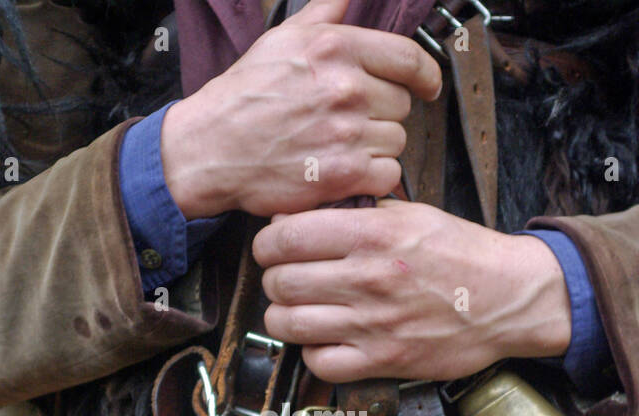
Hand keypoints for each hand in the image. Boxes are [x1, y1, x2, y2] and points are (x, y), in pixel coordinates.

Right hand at [160, 0, 441, 219]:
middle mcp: (346, 88)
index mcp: (336, 48)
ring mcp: (346, 133)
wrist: (211, 148)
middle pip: (402, 104)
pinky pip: (388, 174)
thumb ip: (325, 13)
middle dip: (383, 113)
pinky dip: (373, 176)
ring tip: (340, 145)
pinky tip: (346, 169)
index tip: (427, 86)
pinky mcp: (343, 175)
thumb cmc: (244, 97)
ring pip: (396, 140)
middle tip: (348, 120)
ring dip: (376, 146)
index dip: (426, 75)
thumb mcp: (282, 39)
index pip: (409, 59)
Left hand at [252, 200, 572, 382]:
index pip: (286, 236)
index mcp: (374, 233)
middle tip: (285, 278)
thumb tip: (298, 216)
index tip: (273, 246)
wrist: (510, 298)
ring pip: (289, 324)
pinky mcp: (383, 360)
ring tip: (298, 309)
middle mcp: (368, 278)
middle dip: (274, 278)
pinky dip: (312, 351)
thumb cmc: (462, 253)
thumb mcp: (411, 213)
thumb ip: (356, 213)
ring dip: (285, 316)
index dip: (268, 242)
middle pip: (280, 282)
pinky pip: (319, 362)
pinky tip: (324, 338)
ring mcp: (374, 324)